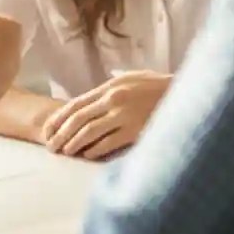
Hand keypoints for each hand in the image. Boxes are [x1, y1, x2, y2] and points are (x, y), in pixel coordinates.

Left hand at [42, 71, 172, 159]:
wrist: (185, 94)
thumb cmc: (159, 86)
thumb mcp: (133, 77)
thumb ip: (113, 85)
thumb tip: (98, 92)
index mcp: (110, 87)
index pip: (76, 104)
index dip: (59, 118)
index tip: (48, 129)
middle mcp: (113, 100)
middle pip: (78, 119)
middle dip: (61, 134)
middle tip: (51, 146)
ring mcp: (123, 116)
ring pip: (89, 133)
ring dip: (74, 144)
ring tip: (65, 153)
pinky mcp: (135, 131)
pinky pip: (108, 144)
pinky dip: (95, 151)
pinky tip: (87, 156)